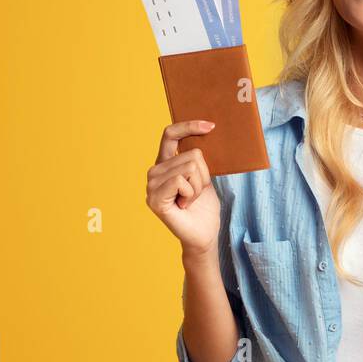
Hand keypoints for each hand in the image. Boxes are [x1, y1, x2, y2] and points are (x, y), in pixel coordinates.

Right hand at [146, 120, 220, 256]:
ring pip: (188, 167)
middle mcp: (154, 172)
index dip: (189, 126)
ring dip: (198, 186)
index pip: (170, 135)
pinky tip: (185, 205)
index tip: (211, 126)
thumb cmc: (203, 207)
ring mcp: (151, 185)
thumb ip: (196, 159)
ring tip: (189, 200)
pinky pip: (180, 180)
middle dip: (203, 175)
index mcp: (165, 164)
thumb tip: (205, 132)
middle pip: (191, 154)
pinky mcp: (154, 199)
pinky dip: (191, 193)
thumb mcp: (203, 177)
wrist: (204, 235)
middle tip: (195, 193)